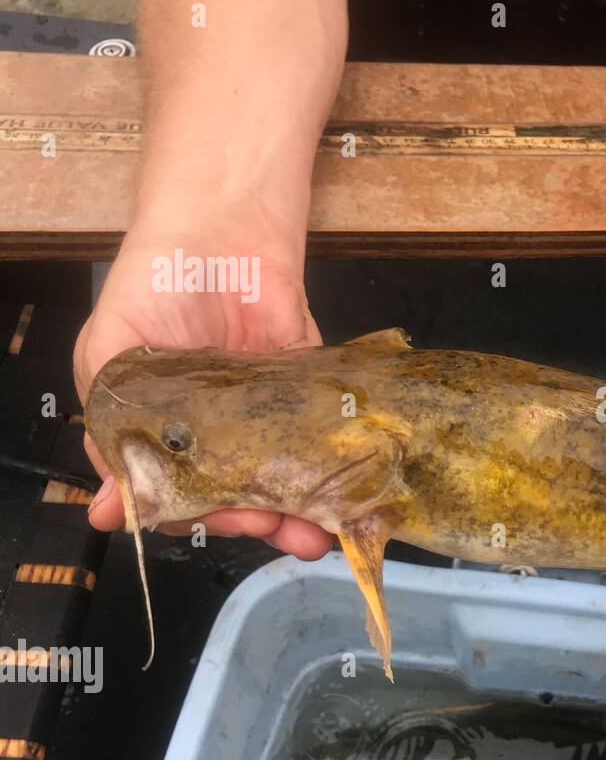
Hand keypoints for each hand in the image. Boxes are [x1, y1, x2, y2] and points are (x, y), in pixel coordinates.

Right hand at [74, 228, 332, 559]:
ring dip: (300, 512)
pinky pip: (324, 443)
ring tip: (313, 530)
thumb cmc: (154, 284)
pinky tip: (345, 494)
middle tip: (266, 523)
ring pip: (285, 481)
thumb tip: (106, 507)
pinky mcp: (307, 398)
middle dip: (253, 519)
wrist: (223, 229)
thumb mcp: (111, 352)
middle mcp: (213, 433)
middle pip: (237, 496)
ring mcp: (264, 418)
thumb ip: (111, 424)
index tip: (210, 520)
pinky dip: (335, 471)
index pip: (178, 495)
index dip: (195, 515)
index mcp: (161, 431)